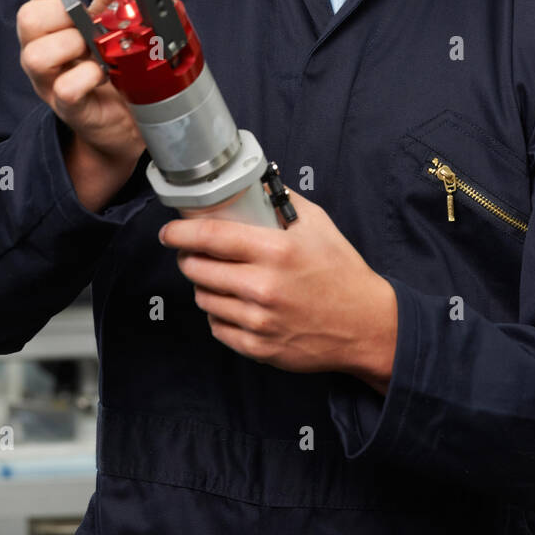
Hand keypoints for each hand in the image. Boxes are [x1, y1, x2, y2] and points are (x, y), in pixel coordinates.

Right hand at [17, 0, 146, 200]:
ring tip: (102, 48)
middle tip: (101, 17)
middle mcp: (41, 47)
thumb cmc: (113, 67)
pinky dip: (88, 77)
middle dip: (68, 9)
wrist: (125, 119)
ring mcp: (48, 80)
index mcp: (52, 21)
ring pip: (36, 54)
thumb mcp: (112, 24)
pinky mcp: (66, 107)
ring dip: (74, 44)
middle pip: (29, 16)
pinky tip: (106, 73)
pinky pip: (65, 89)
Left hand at [159, 190, 397, 390]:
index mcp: (276, 251)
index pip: (211, 236)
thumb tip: (254, 185)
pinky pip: (218, 328)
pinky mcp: (260, 349)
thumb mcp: (319, 225)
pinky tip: (232, 304)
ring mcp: (259, 321)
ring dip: (204, 286)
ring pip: (205, 299)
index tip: (168, 232)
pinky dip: (219, 315)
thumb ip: (283, 202)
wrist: (366, 325)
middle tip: (193, 254)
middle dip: (189, 259)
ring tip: (218, 278)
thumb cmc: (342, 272)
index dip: (180, 233)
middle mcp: (263, 287)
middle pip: (199, 270)